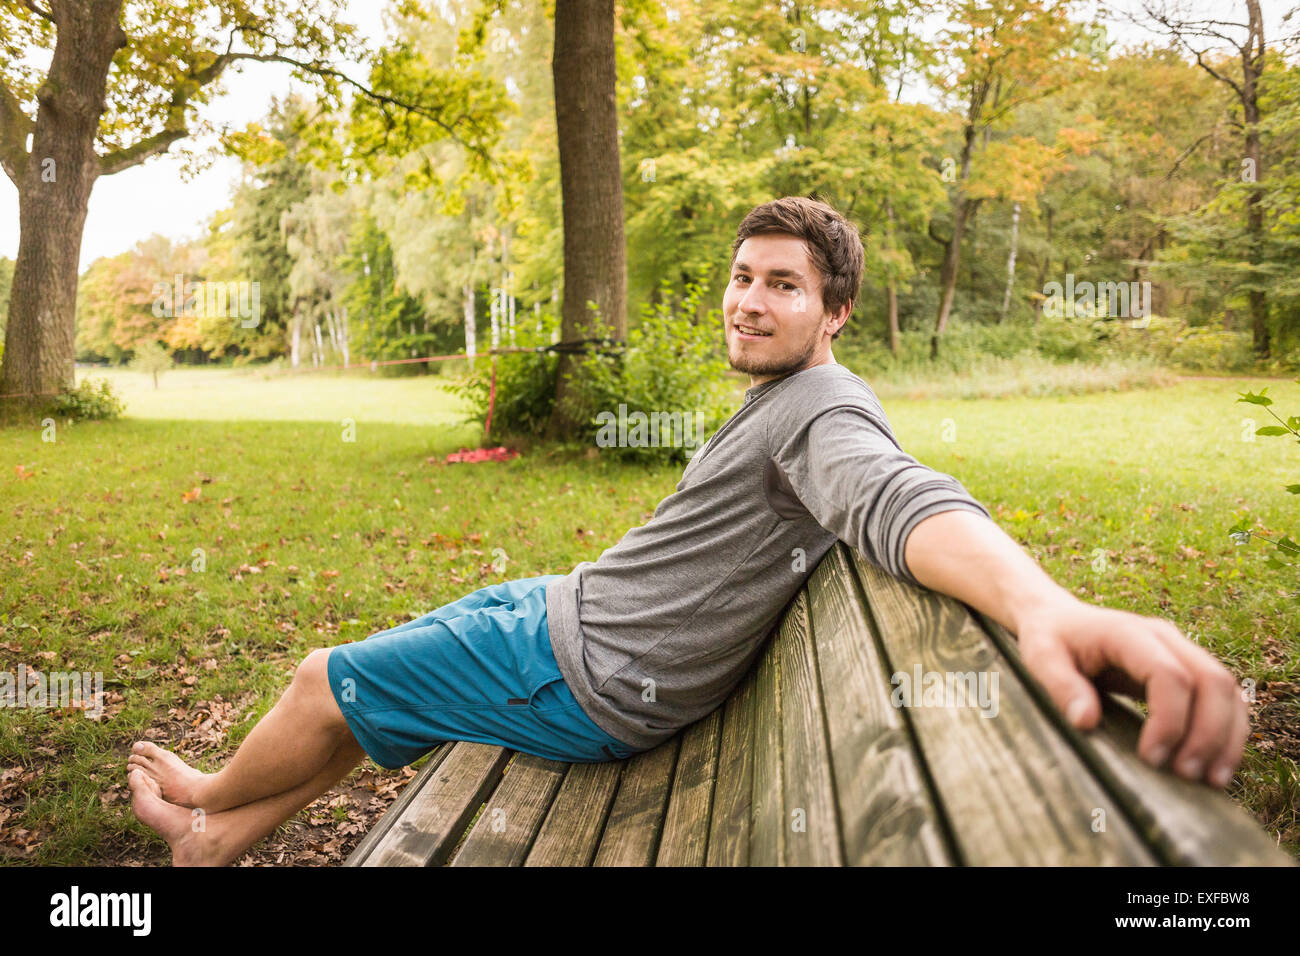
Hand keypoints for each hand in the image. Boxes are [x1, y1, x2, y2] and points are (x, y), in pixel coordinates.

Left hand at [1013, 598, 1250, 788]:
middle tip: (1186, 775)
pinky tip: (1216, 763)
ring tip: (1211, 780)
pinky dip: (1229, 730)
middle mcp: (1164, 637)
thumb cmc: (1049, 639)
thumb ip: (1061, 686)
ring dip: (1227, 736)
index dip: (1169, 720)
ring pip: (1227, 689)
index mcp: (1128, 632)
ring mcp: (1181, 649)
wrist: (1059, 618)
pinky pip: (1225, 697)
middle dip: (1208, 733)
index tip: (1152, 758)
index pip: (1169, 674)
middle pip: (1211, 681)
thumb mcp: (1040, 658)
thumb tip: (1086, 721)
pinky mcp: (1188, 668)